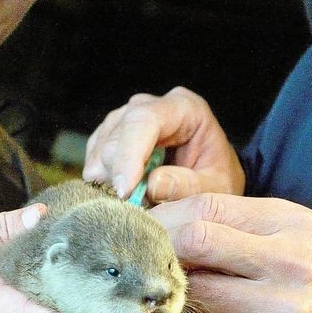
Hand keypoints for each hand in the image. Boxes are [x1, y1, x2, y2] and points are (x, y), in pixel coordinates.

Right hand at [83, 87, 244, 201]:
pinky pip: (94, 159)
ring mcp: (126, 118)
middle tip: (135, 207)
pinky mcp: (110, 136)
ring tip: (137, 200)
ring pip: (99, 148)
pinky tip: (126, 193)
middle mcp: (150, 105)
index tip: (125, 191)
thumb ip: (189, 186)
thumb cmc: (217, 179)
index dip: (129, 155)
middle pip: (116, 135)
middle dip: (119, 175)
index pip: (144, 120)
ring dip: (110, 181)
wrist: (211, 177)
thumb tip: (151, 184)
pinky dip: (104, 182)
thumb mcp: (216, 188)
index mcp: (183, 108)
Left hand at [151, 194, 311, 312]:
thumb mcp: (271, 232)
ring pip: (199, 293)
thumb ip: (223, 222)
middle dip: (168, 254)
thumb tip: (153, 218)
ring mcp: (288, 305)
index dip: (166, 218)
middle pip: (197, 241)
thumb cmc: (288, 272)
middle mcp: (293, 260)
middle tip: (158, 266)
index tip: (147, 232)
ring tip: (201, 301)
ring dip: (188, 300)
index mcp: (289, 221)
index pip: (207, 207)